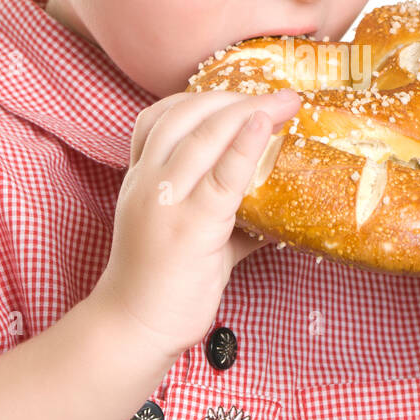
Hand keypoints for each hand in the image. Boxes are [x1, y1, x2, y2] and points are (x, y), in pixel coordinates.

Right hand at [92, 87, 300, 360]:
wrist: (134, 329)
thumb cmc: (163, 284)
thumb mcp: (191, 236)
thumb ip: (227, 215)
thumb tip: (277, 208)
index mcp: (142, 178)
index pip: (160, 117)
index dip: (200, 96)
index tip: (240, 91)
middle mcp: (148, 181)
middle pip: (185, 115)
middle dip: (233, 95)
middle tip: (277, 93)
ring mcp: (166, 202)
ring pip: (203, 136)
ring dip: (248, 109)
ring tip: (285, 102)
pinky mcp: (190, 227)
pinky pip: (220, 177)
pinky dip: (244, 146)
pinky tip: (264, 126)